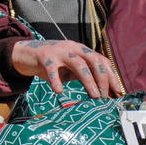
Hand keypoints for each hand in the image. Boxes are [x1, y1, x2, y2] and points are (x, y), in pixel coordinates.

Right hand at [10, 39, 124, 98]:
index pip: (102, 60)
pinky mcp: (44, 57)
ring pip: (78, 64)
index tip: (117, 91)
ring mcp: (59, 51)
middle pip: (94, 60)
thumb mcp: (71, 69)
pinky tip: (59, 91)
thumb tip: (103, 92)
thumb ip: (85, 76)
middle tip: (105, 96)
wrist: (28, 54)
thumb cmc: (54, 65)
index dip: (112, 75)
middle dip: (103, 78)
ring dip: (89, 80)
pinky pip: (52, 69)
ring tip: (94, 95)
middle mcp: (73, 48)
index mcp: (82, 50)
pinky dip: (56, 80)